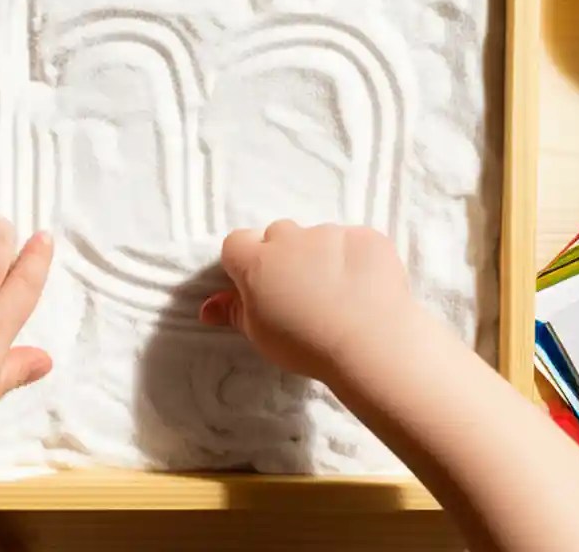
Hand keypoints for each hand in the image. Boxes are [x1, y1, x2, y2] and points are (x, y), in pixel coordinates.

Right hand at [200, 221, 414, 382]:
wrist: (370, 345)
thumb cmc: (305, 346)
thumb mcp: (260, 335)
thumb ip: (234, 312)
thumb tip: (207, 307)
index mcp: (256, 260)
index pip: (236, 243)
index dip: (245, 264)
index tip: (260, 288)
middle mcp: (290, 237)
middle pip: (278, 235)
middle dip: (284, 257)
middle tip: (301, 294)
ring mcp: (331, 233)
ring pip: (318, 237)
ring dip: (322, 256)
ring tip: (339, 294)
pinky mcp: (367, 236)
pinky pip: (354, 241)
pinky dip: (355, 259)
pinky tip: (365, 288)